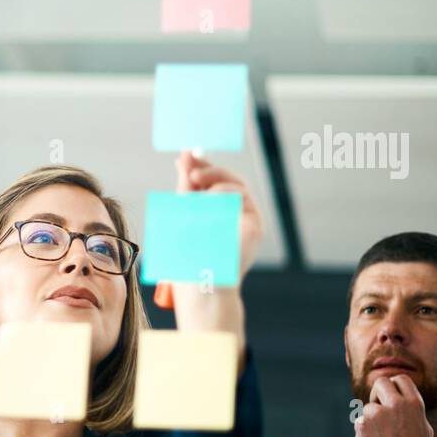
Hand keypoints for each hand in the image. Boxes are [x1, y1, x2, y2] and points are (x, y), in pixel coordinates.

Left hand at [174, 150, 263, 283]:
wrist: (200, 280)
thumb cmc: (187, 254)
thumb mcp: (182, 212)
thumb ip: (185, 186)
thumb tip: (184, 156)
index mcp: (213, 211)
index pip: (210, 181)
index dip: (200, 165)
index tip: (186, 155)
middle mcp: (232, 214)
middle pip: (226, 178)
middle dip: (207, 169)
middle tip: (191, 170)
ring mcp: (244, 218)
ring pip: (234, 185)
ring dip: (213, 183)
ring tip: (196, 190)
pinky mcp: (255, 224)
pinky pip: (243, 197)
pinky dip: (224, 194)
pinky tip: (210, 201)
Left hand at [354, 374, 433, 436]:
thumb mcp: (423, 428)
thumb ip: (411, 410)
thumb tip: (400, 397)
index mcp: (414, 404)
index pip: (400, 379)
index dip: (393, 386)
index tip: (389, 395)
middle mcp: (396, 404)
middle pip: (381, 383)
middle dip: (377, 393)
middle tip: (378, 406)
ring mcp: (377, 414)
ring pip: (368, 407)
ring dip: (371, 419)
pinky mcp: (362, 424)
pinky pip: (360, 422)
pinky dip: (364, 432)